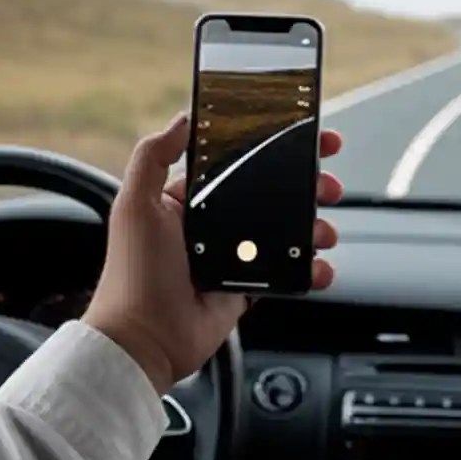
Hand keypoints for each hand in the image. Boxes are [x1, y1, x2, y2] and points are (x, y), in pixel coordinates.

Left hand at [83, 111, 343, 392]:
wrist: (145, 340)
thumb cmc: (133, 274)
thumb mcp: (135, 205)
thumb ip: (153, 157)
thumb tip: (183, 119)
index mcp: (186, 199)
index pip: (235, 162)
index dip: (269, 147)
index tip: (302, 137)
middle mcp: (212, 224)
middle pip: (271, 194)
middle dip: (306, 186)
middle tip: (327, 184)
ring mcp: (232, 257)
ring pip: (286, 232)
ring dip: (313, 227)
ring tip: (324, 232)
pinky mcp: (246, 288)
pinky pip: (287, 273)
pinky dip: (309, 270)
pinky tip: (318, 267)